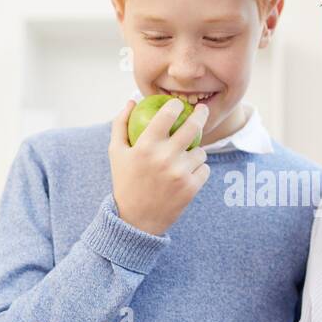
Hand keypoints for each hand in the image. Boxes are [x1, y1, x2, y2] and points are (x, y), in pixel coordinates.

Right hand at [109, 98, 210, 234]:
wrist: (135, 220)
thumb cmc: (125, 182)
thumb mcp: (116, 153)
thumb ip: (120, 123)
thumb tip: (132, 101)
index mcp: (145, 146)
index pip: (167, 115)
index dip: (176, 105)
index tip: (179, 104)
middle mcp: (164, 157)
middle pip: (193, 127)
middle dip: (201, 114)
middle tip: (202, 110)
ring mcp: (180, 173)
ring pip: (201, 151)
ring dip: (197, 150)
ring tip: (187, 155)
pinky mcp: (191, 188)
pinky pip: (204, 169)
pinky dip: (199, 169)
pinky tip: (189, 172)